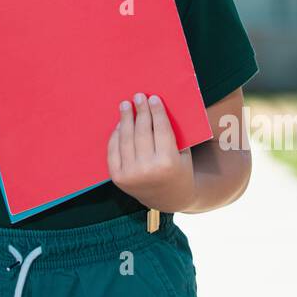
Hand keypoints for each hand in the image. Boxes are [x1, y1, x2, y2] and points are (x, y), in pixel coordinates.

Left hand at [107, 92, 194, 212]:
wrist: (169, 199)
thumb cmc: (179, 169)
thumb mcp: (183, 153)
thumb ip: (173, 133)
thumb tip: (156, 106)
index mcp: (168, 163)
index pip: (160, 130)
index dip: (156, 112)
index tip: (153, 98)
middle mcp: (147, 169)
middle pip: (142, 132)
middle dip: (140, 112)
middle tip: (138, 96)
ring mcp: (130, 175)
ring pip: (126, 139)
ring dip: (125, 119)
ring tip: (125, 105)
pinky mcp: (118, 178)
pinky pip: (114, 151)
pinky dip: (116, 135)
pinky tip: (119, 124)